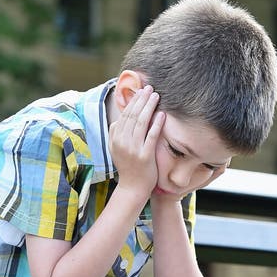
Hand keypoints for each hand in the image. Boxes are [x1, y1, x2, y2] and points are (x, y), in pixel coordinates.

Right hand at [109, 86, 164, 202]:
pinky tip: (162, 115)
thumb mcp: (116, 149)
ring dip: (149, 107)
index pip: (125, 115)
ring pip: (141, 122)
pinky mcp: (144, 156)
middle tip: (150, 88)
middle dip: (142, 99)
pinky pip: (151, 136)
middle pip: (133, 115)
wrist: (132, 188)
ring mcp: (133, 149)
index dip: (133, 101)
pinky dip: (156, 124)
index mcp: (115, 138)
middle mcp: (122, 142)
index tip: (141, 91)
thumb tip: (119, 118)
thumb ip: (115, 134)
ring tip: (156, 96)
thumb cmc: (128, 167)